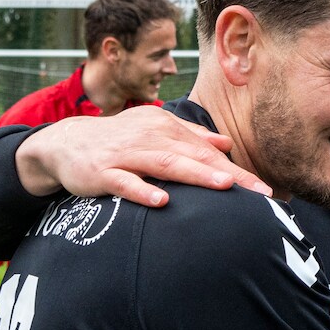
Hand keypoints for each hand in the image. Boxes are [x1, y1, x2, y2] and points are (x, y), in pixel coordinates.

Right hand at [15, 107, 271, 206]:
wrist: (64, 143)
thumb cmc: (118, 141)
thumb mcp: (154, 132)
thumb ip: (190, 137)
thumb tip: (226, 143)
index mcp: (166, 128)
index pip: (208, 152)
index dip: (238, 170)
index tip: (265, 190)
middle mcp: (150, 137)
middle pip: (195, 156)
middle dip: (229, 173)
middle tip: (258, 191)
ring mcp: (126, 154)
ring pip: (166, 164)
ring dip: (196, 175)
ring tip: (224, 186)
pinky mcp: (102, 173)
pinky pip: (125, 183)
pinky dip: (143, 191)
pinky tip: (162, 201)